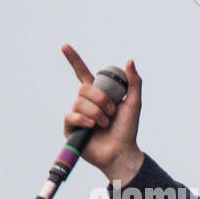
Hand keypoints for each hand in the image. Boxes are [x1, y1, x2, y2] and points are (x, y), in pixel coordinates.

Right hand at [61, 43, 143, 181]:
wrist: (121, 152)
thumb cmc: (127, 130)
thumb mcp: (134, 103)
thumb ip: (134, 82)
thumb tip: (130, 61)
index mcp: (97, 95)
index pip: (82, 73)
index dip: (74, 60)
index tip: (64, 46)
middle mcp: (85, 103)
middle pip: (85, 88)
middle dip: (102, 99)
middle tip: (112, 112)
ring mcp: (76, 116)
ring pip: (80, 102)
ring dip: (97, 112)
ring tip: (105, 123)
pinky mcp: (70, 129)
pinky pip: (72, 116)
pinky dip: (84, 120)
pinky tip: (92, 127)